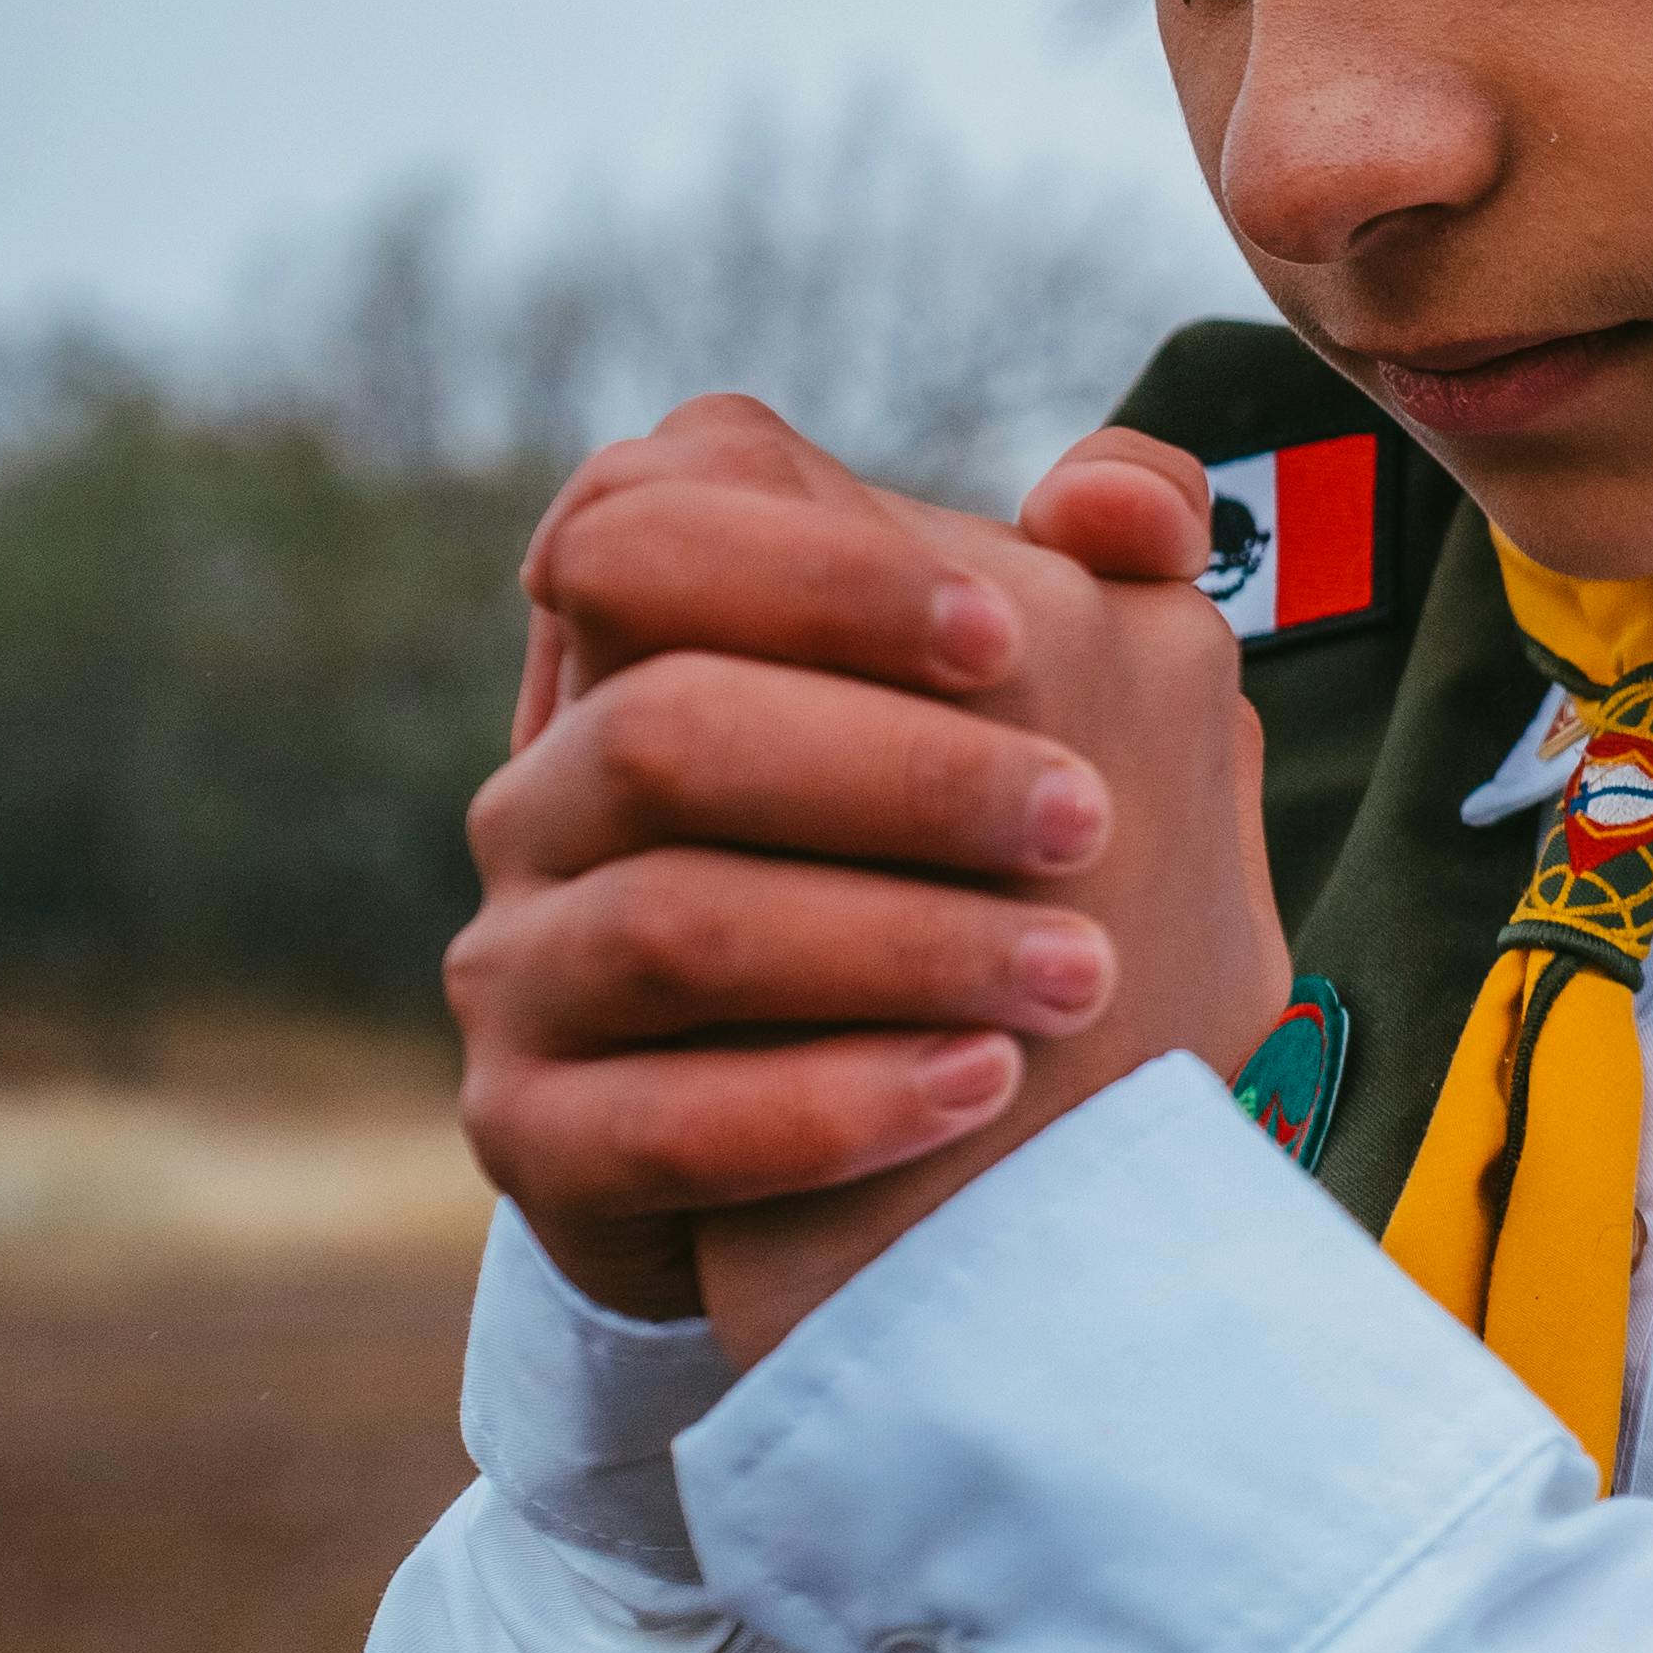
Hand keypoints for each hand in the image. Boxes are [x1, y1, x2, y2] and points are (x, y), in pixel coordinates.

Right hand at [448, 399, 1291, 1362]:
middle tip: (1092, 821)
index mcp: (652, 652)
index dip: (813, 569)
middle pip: (664, 730)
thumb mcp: (1057, 729)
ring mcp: (521, 969)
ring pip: (667, 926)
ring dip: (897, 944)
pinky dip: (827, 1106)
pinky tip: (982, 1087)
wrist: (919, 1149)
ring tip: (1077, 975)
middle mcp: (552, 796)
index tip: (1008, 640)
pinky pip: (649, 1124)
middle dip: (899, 774)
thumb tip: (1131, 504)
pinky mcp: (534, 1138)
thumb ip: (1101, 589)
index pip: (637, 524)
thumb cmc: (986, 891)